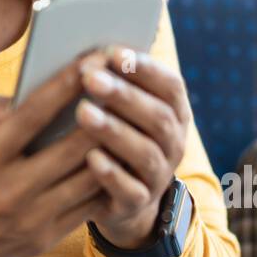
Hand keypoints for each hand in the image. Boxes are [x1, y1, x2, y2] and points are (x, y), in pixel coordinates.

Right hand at [0, 57, 118, 256]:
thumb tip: (26, 92)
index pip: (33, 114)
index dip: (66, 83)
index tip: (91, 58)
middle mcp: (10, 189)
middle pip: (72, 145)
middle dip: (103, 110)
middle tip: (125, 83)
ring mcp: (32, 218)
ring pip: (89, 176)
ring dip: (113, 144)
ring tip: (130, 117)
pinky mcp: (46, 239)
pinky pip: (88, 205)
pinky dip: (106, 179)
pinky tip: (119, 157)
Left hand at [71, 46, 189, 248]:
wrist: (122, 199)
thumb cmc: (115, 137)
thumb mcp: (122, 111)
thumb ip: (115, 84)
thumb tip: (88, 52)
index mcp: (174, 113)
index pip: (171, 86)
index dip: (146, 69)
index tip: (114, 52)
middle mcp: (173, 144)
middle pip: (158, 117)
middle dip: (124, 95)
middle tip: (91, 77)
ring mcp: (158, 176)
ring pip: (145, 153)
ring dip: (114, 130)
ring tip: (82, 112)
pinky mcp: (137, 204)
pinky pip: (129, 190)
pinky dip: (111, 173)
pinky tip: (90, 157)